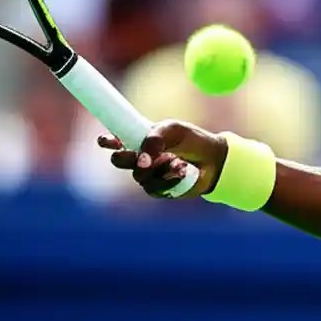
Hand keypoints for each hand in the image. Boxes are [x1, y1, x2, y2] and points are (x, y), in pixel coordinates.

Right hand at [98, 120, 227, 198]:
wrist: (213, 159)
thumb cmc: (191, 140)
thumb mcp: (173, 130)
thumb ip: (155, 139)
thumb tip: (141, 160)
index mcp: (138, 138)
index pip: (114, 139)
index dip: (107, 140)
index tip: (107, 140)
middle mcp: (139, 157)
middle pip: (118, 160)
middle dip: (124, 158)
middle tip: (138, 157)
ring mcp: (147, 175)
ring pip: (138, 176)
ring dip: (158, 168)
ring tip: (178, 161)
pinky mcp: (158, 190)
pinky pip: (154, 188)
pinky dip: (169, 179)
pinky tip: (182, 171)